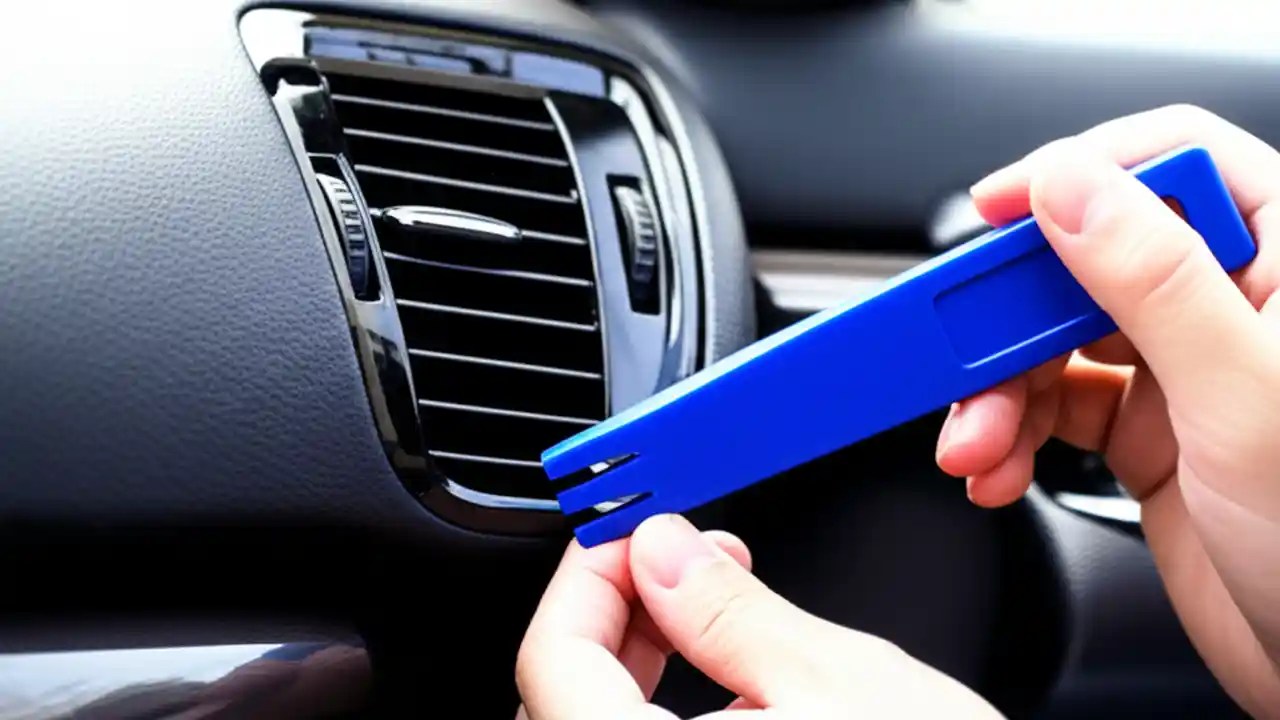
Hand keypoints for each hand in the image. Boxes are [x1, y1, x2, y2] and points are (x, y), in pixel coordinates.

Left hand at [516, 514, 1001, 718]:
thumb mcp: (842, 684)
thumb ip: (728, 611)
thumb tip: (666, 551)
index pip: (552, 658)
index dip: (588, 574)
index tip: (630, 529)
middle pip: (564, 695)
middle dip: (618, 609)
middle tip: (675, 555)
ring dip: (639, 658)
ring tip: (706, 603)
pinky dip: (661, 712)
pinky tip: (720, 682)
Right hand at [935, 105, 1279, 715]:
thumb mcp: (1245, 399)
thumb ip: (1155, 284)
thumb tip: (1067, 189)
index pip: (1170, 165)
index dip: (1075, 173)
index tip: (993, 209)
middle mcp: (1227, 306)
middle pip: (1083, 261)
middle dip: (1006, 321)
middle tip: (959, 363)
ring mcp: (1184, 372)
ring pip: (1053, 341)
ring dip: (995, 394)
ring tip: (976, 448)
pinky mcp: (1148, 435)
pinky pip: (1052, 409)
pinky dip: (1009, 437)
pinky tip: (997, 469)